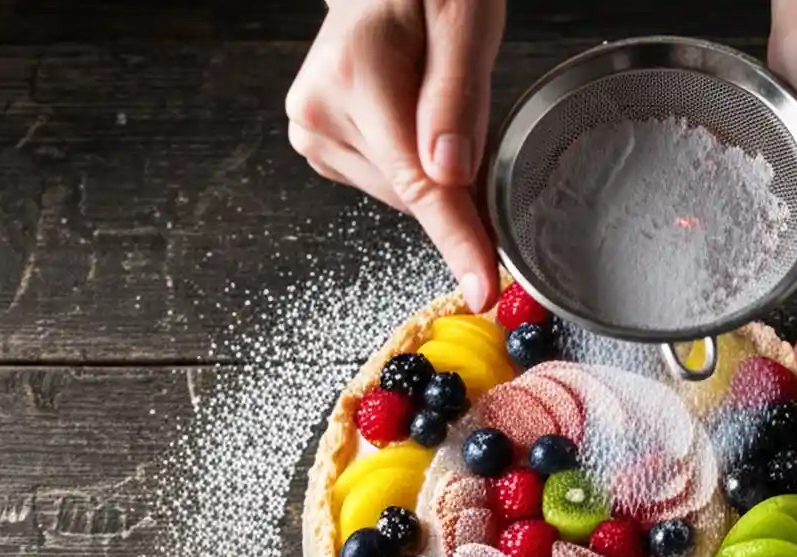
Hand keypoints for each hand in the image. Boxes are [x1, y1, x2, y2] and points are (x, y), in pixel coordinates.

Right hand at [285, 0, 505, 311]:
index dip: (456, 240)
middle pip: (413, 193)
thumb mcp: (464, 19)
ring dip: (437, 175)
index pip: (417, 184)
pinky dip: (417, 170)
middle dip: (459, 185)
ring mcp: (313, 132)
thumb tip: (449, 176)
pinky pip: (388, 182)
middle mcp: (319, 112)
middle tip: (479, 123)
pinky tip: (418, 125)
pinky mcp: (320, 145)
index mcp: (354, 78)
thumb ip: (457, 96)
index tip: (483, 289)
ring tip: (439, 104)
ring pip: (402, 194)